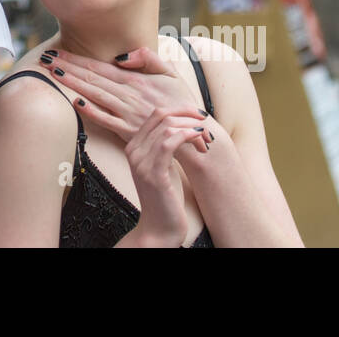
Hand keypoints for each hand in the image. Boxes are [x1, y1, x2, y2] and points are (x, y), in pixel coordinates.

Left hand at [41, 46, 209, 143]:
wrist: (193, 132)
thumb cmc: (180, 102)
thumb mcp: (170, 72)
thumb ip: (148, 58)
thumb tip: (122, 56)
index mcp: (135, 80)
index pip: (99, 66)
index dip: (76, 59)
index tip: (56, 52)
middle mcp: (128, 95)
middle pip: (92, 79)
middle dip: (67, 68)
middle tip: (45, 59)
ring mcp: (127, 113)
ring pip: (95, 95)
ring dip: (73, 84)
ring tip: (54, 73)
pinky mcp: (128, 131)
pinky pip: (106, 120)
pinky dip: (91, 111)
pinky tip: (75, 102)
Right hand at [124, 106, 208, 245]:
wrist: (159, 228)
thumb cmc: (165, 198)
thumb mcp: (162, 167)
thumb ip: (164, 146)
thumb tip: (183, 125)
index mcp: (134, 146)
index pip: (155, 114)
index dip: (179, 109)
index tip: (198, 115)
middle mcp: (133, 150)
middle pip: (160, 115)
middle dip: (186, 114)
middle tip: (205, 122)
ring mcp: (141, 162)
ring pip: (166, 127)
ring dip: (190, 127)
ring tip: (205, 138)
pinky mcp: (152, 173)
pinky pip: (168, 143)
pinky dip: (186, 136)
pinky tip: (198, 139)